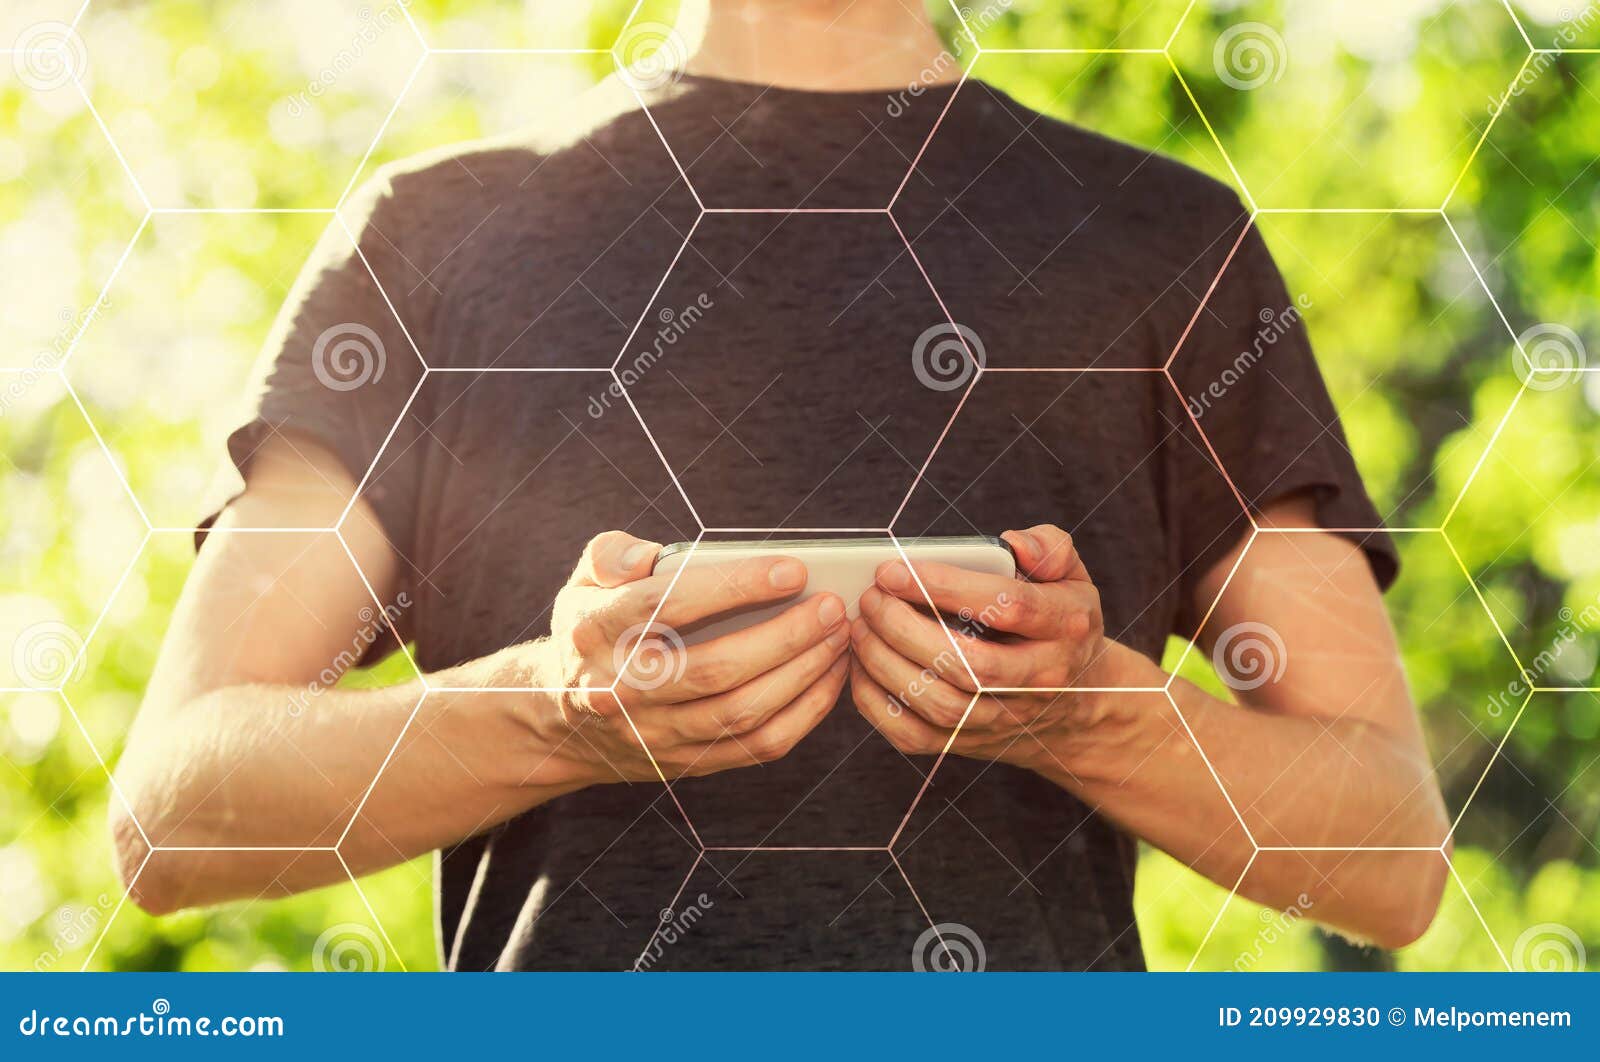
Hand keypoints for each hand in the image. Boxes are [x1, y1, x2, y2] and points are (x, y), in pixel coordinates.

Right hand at [522, 531, 849, 784]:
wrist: (564, 721)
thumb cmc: (594, 632)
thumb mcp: (584, 582)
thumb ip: (613, 555)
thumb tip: (653, 555)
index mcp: (599, 632)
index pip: (670, 605)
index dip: (736, 587)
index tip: (793, 569)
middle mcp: (623, 690)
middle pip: (716, 668)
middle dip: (785, 637)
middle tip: (832, 606)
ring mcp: (656, 734)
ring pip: (742, 712)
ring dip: (803, 675)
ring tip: (840, 637)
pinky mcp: (687, 763)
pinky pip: (757, 745)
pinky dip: (804, 712)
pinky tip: (829, 677)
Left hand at [849, 524, 1108, 768]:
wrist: (1076, 706)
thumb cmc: (1060, 625)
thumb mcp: (1073, 578)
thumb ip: (1049, 547)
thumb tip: (1012, 543)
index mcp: (1065, 628)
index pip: (1007, 606)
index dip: (945, 587)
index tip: (893, 570)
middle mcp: (1040, 679)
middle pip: (968, 663)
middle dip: (905, 628)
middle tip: (870, 598)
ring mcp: (1005, 718)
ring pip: (939, 703)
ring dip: (886, 664)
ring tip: (860, 627)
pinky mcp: (970, 744)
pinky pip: (915, 734)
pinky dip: (877, 703)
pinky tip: (861, 665)